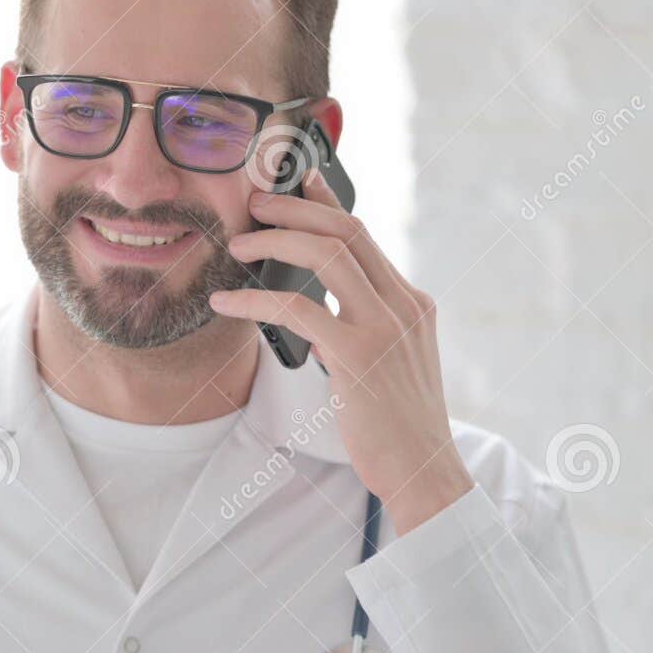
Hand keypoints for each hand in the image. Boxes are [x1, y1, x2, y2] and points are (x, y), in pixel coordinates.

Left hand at [208, 168, 473, 536]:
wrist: (425, 472)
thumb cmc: (398, 424)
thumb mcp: (388, 361)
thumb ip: (360, 326)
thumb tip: (314, 305)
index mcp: (411, 302)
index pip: (364, 236)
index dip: (326, 203)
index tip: (295, 180)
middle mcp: (404, 305)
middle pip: (345, 232)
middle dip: (294, 209)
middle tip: (253, 204)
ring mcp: (386, 328)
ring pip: (326, 256)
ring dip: (274, 242)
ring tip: (236, 246)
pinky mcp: (360, 357)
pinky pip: (298, 311)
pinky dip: (255, 301)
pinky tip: (227, 304)